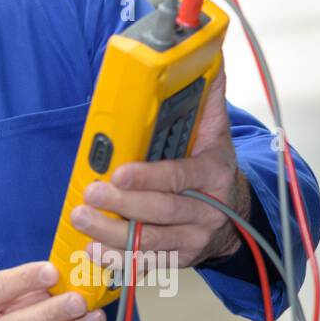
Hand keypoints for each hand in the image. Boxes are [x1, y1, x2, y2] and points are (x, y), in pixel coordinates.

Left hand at [69, 60, 250, 270]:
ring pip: (151, 242)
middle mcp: (206, 212)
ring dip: (112, 234)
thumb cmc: (213, 165)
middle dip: (122, 205)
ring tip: (82, 219)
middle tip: (90, 193)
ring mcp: (193, 240)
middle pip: (161, 212)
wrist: (237, 214)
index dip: (149, 178)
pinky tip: (94, 251)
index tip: (118, 172)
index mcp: (213, 175)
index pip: (180, 177)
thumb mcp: (215, 129)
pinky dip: (119, 262)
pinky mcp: (178, 260)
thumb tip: (207, 55)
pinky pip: (147, 265)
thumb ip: (208, 95)